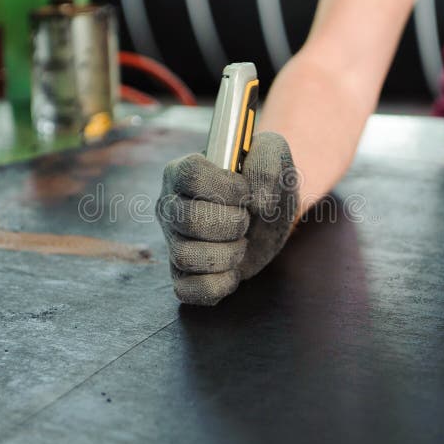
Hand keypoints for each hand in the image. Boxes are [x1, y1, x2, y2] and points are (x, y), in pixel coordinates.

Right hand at [156, 133, 298, 305]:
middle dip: (232, 224)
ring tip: (240, 243)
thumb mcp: (273, 154)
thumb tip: (259, 201)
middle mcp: (170, 206)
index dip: (225, 187)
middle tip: (246, 220)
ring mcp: (172, 241)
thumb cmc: (263, 179)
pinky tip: (233, 271)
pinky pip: (187, 289)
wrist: (269, 212)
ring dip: (227, 255)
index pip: (191, 175)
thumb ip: (267, 162)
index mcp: (182, 171)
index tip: (245, 192)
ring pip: (186, 257)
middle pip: (189, 219)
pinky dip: (218, 285)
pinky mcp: (182, 273)